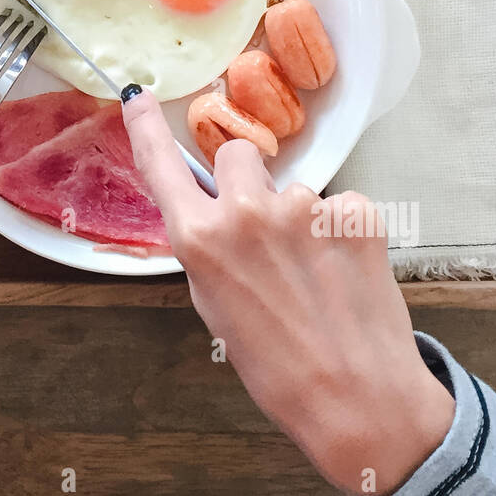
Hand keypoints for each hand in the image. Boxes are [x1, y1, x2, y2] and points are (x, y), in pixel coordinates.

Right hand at [122, 89, 452, 495]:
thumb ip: (210, 250)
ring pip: (293, 188)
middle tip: (264, 230)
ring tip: (314, 275)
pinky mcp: (355, 214)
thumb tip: (217, 216)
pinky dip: (342, 234)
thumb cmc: (278, 368)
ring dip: (299, 219)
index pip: (162, 167)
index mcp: (201, 241)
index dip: (146, 127)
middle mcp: (247, 214)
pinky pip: (340, 206)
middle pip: (238, 156)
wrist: (357, 399)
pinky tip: (345, 274)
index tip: (139, 96)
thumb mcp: (217, 307)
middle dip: (247, 181)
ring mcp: (304, 209)